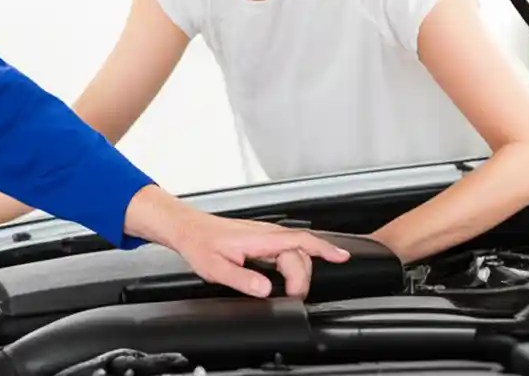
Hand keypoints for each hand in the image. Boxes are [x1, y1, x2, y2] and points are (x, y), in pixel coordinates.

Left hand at [171, 213, 349, 298]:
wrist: (186, 229)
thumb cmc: (198, 243)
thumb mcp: (215, 267)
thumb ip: (242, 279)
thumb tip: (266, 289)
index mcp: (258, 238)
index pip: (299, 240)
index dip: (323, 248)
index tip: (342, 257)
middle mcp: (265, 234)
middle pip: (301, 254)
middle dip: (303, 278)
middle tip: (293, 298)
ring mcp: (264, 235)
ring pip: (295, 253)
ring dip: (299, 273)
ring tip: (293, 292)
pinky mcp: (261, 240)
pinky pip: (287, 250)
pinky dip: (295, 263)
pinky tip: (294, 274)